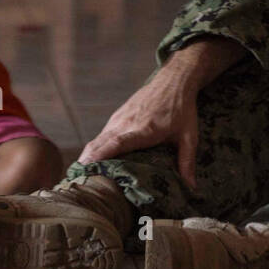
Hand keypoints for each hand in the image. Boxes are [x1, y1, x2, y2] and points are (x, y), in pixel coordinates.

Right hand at [77, 62, 202, 188]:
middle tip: (77, 183)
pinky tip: (89, 162)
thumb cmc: (183, 109)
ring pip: (97, 140)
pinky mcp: (117, 116)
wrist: (174, 80)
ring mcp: (119, 118)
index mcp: (145, 129)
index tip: (87, 167)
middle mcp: (127, 123)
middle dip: (87, 162)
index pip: (118, 143)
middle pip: (100, 144)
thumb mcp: (189, 136)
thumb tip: (191, 187)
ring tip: (79, 178)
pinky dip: (93, 148)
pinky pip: (102, 134)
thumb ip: (187, 161)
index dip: (101, 155)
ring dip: (87, 156)